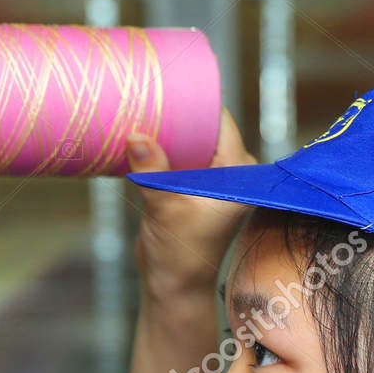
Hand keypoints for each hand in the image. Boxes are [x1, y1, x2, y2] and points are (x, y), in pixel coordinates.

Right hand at [126, 107, 255, 298]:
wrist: (172, 287)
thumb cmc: (179, 254)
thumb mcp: (164, 208)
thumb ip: (152, 170)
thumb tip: (136, 135)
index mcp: (237, 176)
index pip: (222, 123)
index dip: (199, 102)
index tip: (172, 84)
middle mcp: (229, 175)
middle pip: (204, 129)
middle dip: (179, 115)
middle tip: (149, 94)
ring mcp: (210, 181)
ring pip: (189, 143)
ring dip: (167, 133)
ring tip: (139, 112)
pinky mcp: (191, 189)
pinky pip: (177, 158)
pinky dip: (161, 149)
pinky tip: (139, 138)